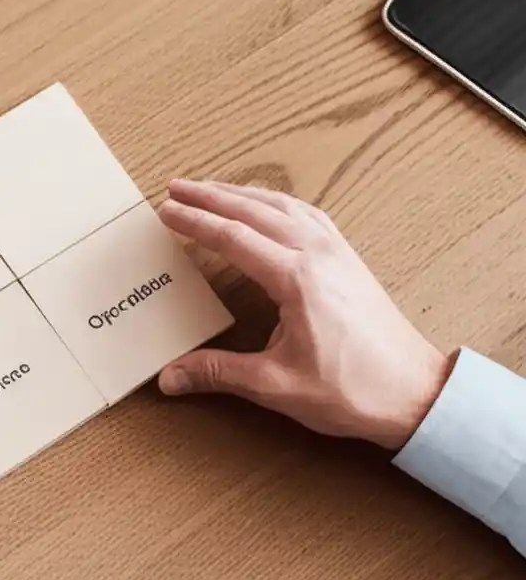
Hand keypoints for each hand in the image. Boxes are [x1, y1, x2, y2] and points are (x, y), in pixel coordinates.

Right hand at [155, 180, 452, 450]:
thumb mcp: (275, 385)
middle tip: (176, 187)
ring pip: (282, 206)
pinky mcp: (348, 259)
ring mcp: (337, 252)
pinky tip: (266, 205)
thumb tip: (169, 376)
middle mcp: (317, 254)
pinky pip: (307, 214)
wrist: (415, 392)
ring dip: (242, 193)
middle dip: (210, 195)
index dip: (195, 222)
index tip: (165, 212)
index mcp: (296, 278)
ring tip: (210, 188)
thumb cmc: (353, 389)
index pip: (232, 237)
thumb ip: (218, 373)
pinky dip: (276, 202)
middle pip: (254, 211)